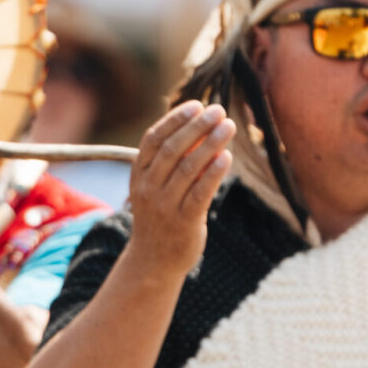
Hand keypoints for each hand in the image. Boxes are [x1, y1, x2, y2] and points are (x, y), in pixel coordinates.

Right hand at [125, 102, 234, 280]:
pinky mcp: (184, 222)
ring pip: (189, 168)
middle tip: (219, 110)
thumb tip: (198, 128)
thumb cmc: (159, 218)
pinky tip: (227, 157)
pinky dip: (214, 173)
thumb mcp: (154, 187)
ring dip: (211, 143)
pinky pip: (201, 193)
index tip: (196, 105)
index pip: (153, 139)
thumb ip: (169, 161)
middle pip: (173, 149)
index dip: (175, 119)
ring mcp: (165, 206)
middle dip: (197, 126)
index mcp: (138, 175)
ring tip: (229, 126)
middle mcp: (149, 188)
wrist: (153, 262)